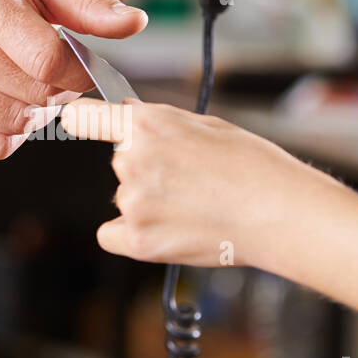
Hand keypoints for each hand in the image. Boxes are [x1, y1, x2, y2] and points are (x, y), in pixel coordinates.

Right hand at [0, 0, 146, 159]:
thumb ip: (87, 4)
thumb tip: (136, 24)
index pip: (49, 61)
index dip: (80, 72)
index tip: (83, 65)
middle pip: (37, 95)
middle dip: (60, 88)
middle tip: (53, 70)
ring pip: (18, 124)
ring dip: (37, 111)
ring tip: (27, 83)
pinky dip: (12, 131)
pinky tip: (6, 101)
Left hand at [59, 100, 311, 268]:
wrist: (280, 214)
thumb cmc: (255, 166)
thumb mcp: (207, 124)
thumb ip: (158, 121)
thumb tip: (125, 115)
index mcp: (146, 126)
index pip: (83, 118)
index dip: (82, 120)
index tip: (77, 122)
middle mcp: (130, 163)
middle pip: (119, 162)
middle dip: (145, 167)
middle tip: (189, 177)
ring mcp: (133, 205)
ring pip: (125, 198)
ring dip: (148, 202)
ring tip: (195, 205)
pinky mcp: (139, 242)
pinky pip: (114, 235)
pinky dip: (133, 235)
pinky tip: (169, 230)